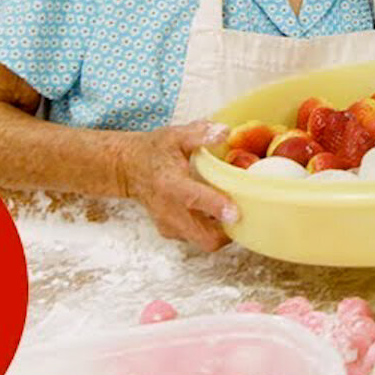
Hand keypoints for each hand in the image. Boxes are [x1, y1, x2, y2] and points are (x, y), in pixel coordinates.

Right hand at [113, 120, 240, 251]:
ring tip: (234, 212)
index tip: (235, 212)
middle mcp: (169, 210)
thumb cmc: (154, 151)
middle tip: (245, 214)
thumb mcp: (175, 135)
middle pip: (204, 237)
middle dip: (229, 232)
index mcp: (170, 184)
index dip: (216, 206)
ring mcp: (169, 224)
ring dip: (221, 232)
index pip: (193, 199)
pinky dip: (210, 230)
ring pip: (203, 241)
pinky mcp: (170, 231)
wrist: (129, 168)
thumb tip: (224, 132)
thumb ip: (200, 134)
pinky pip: (196, 239)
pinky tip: (217, 213)